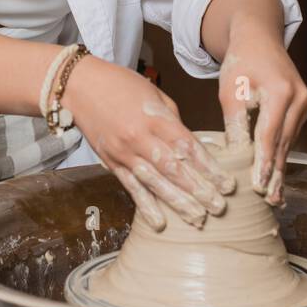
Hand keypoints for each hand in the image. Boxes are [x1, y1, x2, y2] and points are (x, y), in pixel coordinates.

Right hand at [63, 55, 235, 230]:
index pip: (187, 147)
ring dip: (177, 202)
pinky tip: (159, 222)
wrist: (79, 86)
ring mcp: (123, 152)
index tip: (227, 183)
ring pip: (154, 182)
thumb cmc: (120, 84)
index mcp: (154, 118)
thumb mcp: (154, 94)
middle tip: (219, 207)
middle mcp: (139, 138)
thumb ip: (173, 121)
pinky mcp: (111, 162)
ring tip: (197, 218)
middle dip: (198, 190)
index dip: (209, 167)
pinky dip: (145, 205)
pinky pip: (131, 187)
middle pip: (174, 168)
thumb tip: (191, 145)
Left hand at [219, 28, 306, 206]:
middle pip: (283, 143)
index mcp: (281, 92)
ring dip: (279, 167)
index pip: (270, 136)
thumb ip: (235, 124)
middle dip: (274, 173)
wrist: (258, 39)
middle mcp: (299, 98)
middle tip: (269, 201)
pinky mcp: (302, 107)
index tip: (257, 187)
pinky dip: (281, 153)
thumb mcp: (230, 92)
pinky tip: (276, 174)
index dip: (263, 163)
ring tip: (273, 196)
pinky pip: (290, 135)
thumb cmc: (241, 62)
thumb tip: (235, 158)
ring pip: (288, 142)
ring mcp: (305, 103)